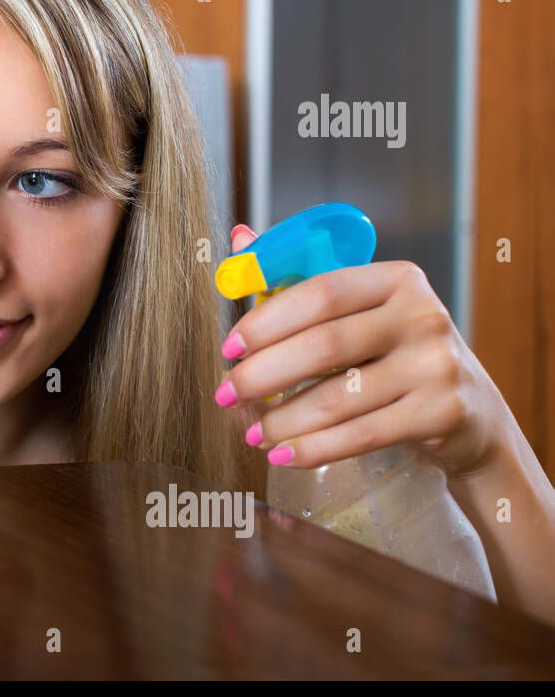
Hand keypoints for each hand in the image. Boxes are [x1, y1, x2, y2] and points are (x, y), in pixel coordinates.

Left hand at [216, 223, 508, 479]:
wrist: (470, 414)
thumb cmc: (396, 355)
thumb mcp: (361, 313)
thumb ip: (301, 281)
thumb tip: (240, 240)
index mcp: (396, 279)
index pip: (319, 292)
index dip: (266, 320)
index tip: (228, 348)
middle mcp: (421, 315)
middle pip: (324, 345)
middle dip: (263, 374)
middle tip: (226, 394)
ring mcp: (436, 365)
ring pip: (338, 397)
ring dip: (283, 420)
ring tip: (252, 433)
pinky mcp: (442, 413)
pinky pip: (362, 434)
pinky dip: (315, 448)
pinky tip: (283, 455)